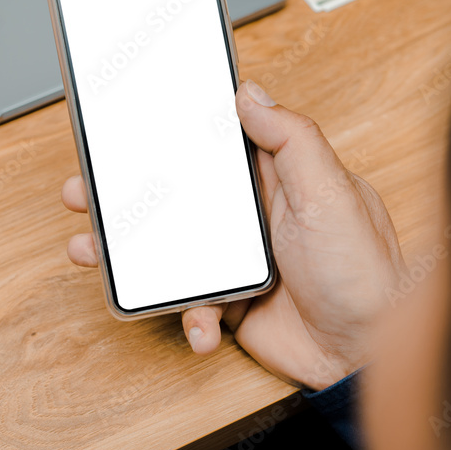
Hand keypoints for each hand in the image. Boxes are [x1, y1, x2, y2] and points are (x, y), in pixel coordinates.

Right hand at [62, 80, 405, 389]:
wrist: (365, 354)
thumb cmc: (364, 271)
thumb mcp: (331, 192)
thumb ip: (292, 140)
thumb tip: (251, 95)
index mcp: (277, 179)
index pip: (214, 147)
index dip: (169, 138)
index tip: (125, 130)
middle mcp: (253, 217)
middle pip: (178, 197)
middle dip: (128, 195)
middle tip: (86, 191)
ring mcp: (238, 262)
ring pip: (170, 250)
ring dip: (129, 253)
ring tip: (92, 250)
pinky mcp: (231, 304)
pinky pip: (191, 303)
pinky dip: (186, 315)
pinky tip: (199, 324)